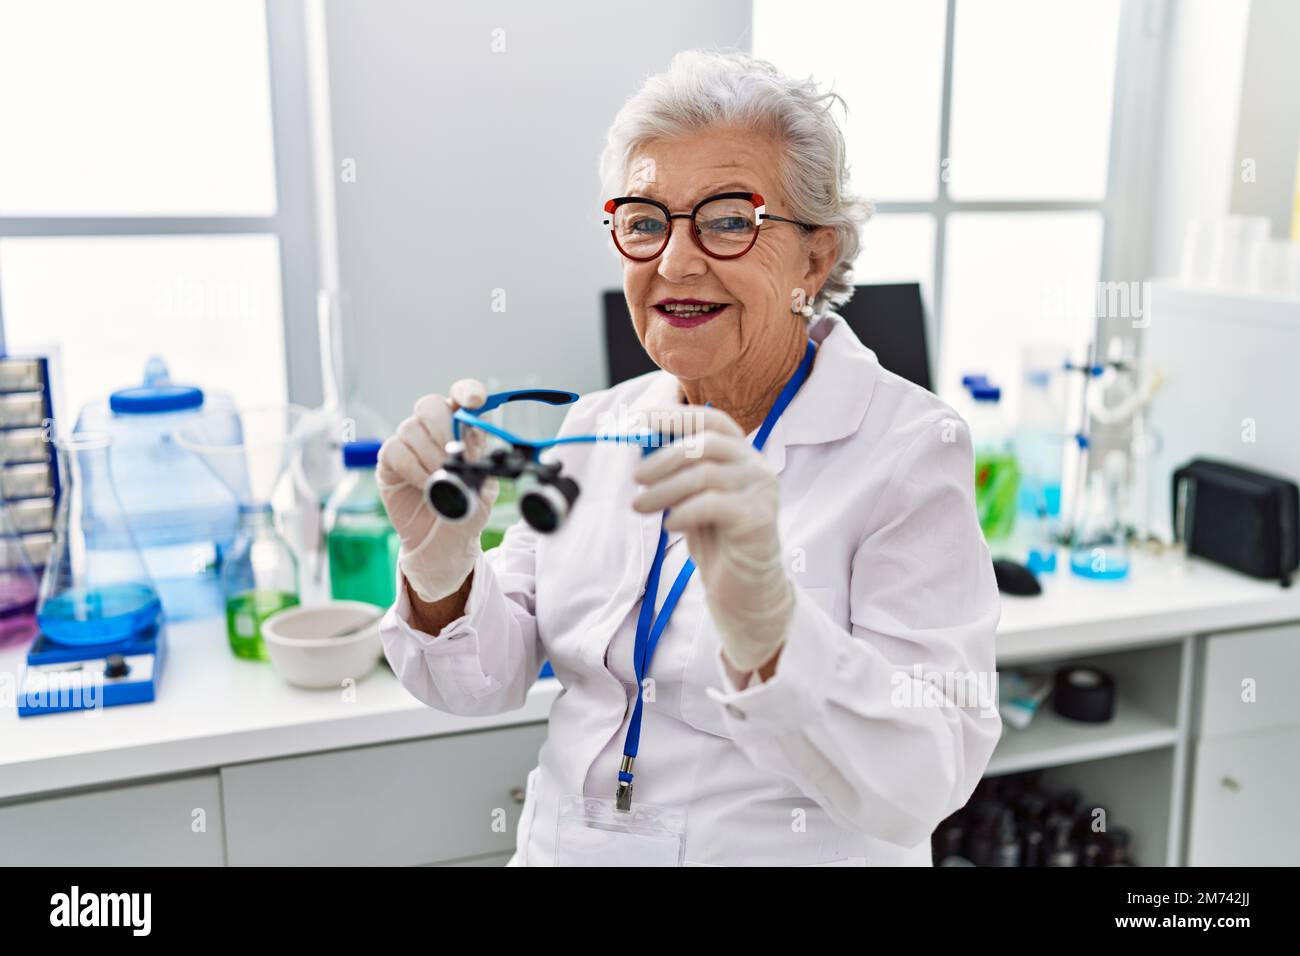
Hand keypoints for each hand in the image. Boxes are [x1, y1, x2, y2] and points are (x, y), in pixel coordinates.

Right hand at [377, 379, 498, 602]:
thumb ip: (478, 463)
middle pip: (430, 405)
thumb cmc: (466, 513)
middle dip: (443, 429)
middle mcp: (433, 431)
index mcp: (462, 430)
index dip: (466, 391)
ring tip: (438, 479)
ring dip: (428, 455)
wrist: (444, 544)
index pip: (461, 396)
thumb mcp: (483, 489)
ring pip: (410, 427)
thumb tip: (468, 443)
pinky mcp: (389, 462)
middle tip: (451, 456)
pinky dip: (411, 466)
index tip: (473, 401)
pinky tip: (423, 484)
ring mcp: (409, 445)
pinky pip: (394, 449)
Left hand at [631, 407, 794, 672]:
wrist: (745, 586)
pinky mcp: (758, 518)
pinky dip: (683, 512)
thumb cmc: (716, 536)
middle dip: (663, 457)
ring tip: (639, 506)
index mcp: (741, 453)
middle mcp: (756, 465)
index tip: (639, 421)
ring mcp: (761, 490)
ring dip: (664, 489)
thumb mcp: (692, 495)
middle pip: (705, 444)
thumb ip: (678, 469)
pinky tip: (669, 525)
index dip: (675, 416)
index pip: (710, 420)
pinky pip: (712, 504)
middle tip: (635, 477)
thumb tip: (639, 442)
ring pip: (704, 474)